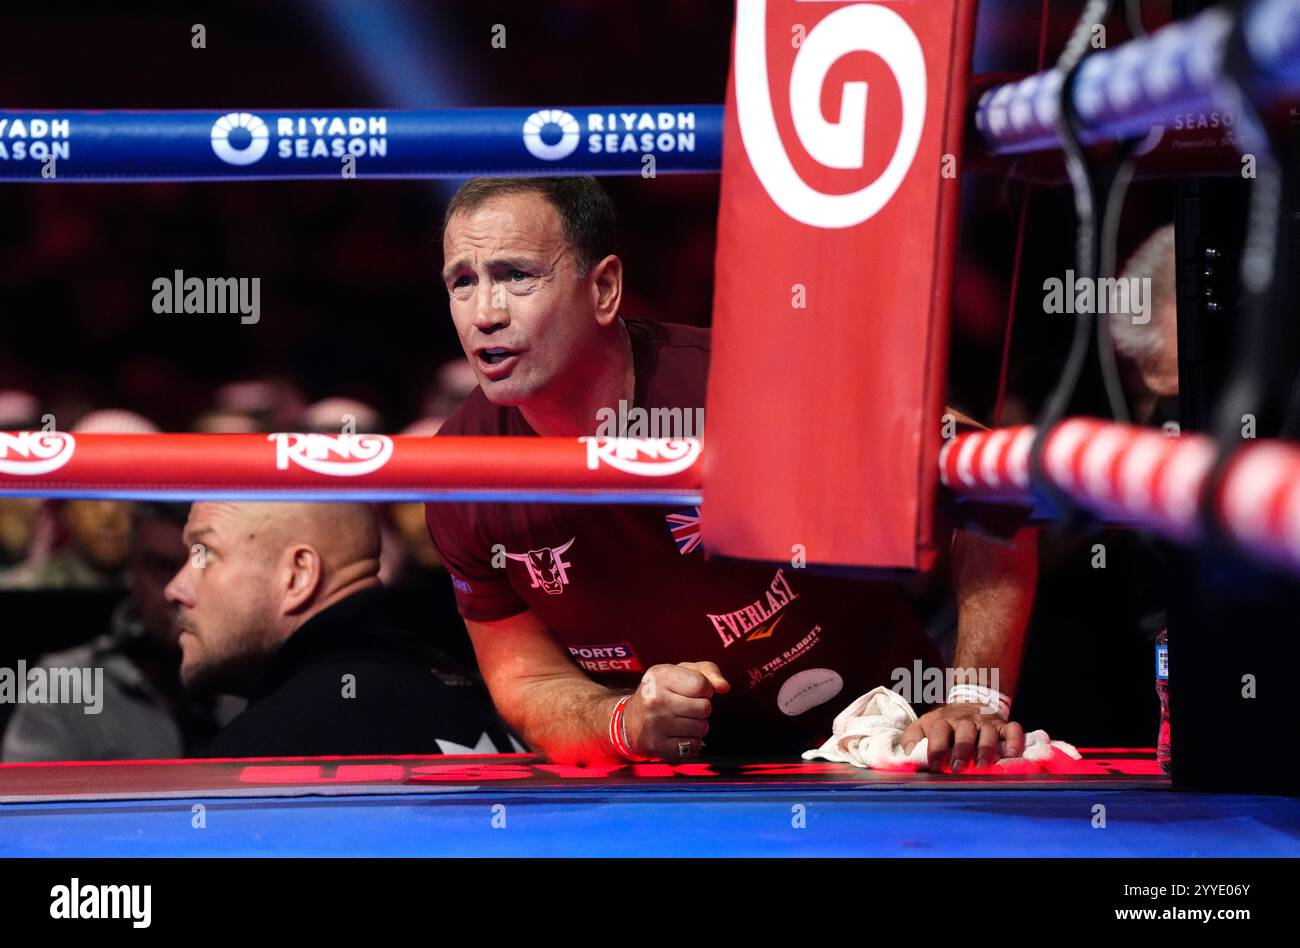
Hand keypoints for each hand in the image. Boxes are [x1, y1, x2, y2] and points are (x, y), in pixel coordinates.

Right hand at [623, 662, 729, 760]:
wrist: (630, 721)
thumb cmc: (662, 692)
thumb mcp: (680, 672)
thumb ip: (707, 672)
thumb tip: (724, 687)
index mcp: (660, 676)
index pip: (702, 684)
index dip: (704, 689)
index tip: (693, 691)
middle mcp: (654, 699)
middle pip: (704, 708)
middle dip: (701, 709)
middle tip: (685, 707)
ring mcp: (654, 725)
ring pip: (701, 728)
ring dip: (697, 726)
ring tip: (680, 721)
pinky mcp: (657, 746)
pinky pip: (693, 746)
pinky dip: (690, 743)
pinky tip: (677, 735)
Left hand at [899, 703, 1024, 771]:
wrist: (969, 702)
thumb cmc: (944, 724)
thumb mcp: (923, 726)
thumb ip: (911, 739)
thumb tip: (906, 755)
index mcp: (943, 721)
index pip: (939, 731)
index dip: (936, 748)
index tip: (935, 765)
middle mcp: (965, 721)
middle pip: (964, 732)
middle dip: (961, 750)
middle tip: (957, 768)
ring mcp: (986, 722)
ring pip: (988, 732)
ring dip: (985, 749)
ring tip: (982, 766)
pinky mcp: (1004, 725)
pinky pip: (1013, 730)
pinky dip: (1015, 741)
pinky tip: (1013, 754)